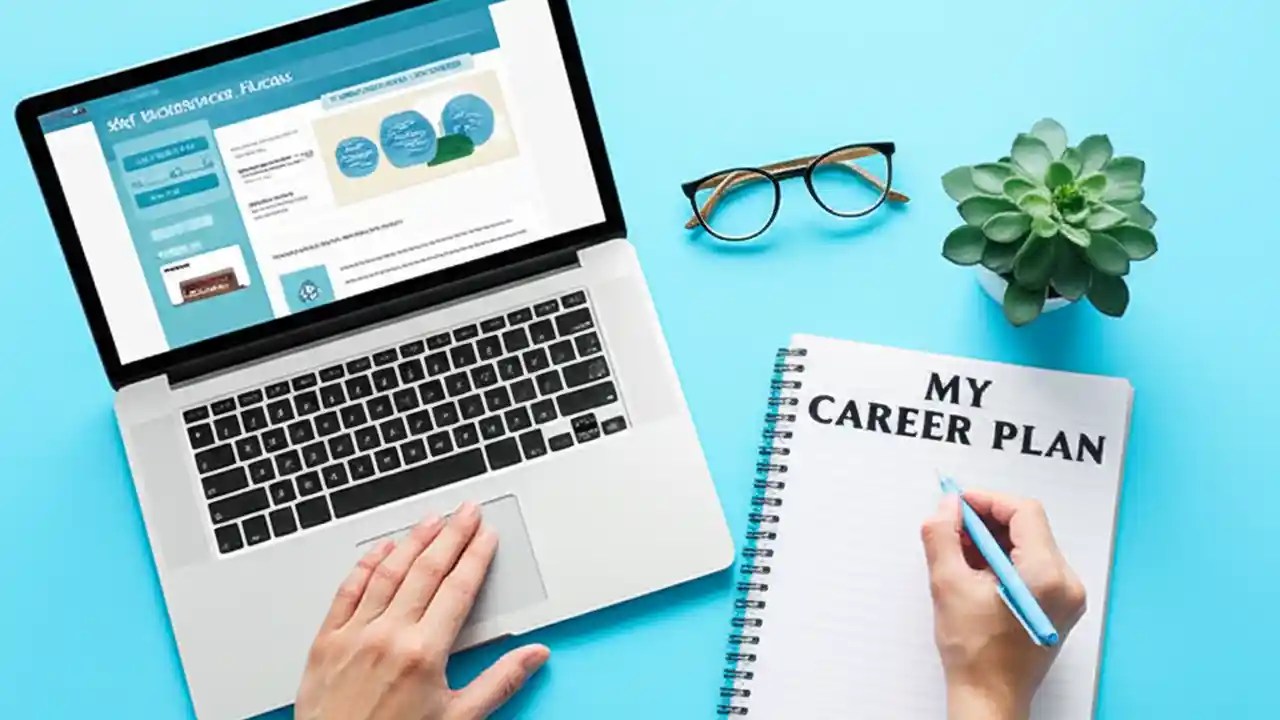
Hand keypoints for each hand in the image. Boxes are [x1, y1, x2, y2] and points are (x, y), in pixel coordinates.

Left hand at [296, 502, 549, 719]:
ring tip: (432, 520)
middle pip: (426, 570)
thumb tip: (534, 655)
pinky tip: (380, 550)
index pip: (458, 588)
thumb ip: (499, 682)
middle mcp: (388, 635)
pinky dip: (365, 566)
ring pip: (387, 573)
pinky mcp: (326, 641)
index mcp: (424, 653)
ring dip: (413, 541)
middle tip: (467, 511)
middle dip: (452, 535)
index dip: (476, 556)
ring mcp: (354, 635)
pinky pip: (347, 591)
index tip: (487, 535)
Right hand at [920, 490, 1086, 719]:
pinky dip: (1003, 560)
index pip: (1024, 512)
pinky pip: (1032, 566)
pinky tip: (975, 570)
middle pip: (1029, 527)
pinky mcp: (1057, 607)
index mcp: (1046, 576)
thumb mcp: (948, 585)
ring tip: (959, 551)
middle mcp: (1066, 584)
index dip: (987, 501)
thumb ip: (943, 536)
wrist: (990, 697)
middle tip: (953, 525)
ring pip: (1029, 546)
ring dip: (993, 540)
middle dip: (987, 521)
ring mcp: (1065, 597)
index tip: (959, 503)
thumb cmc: (975, 653)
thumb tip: (947, 506)